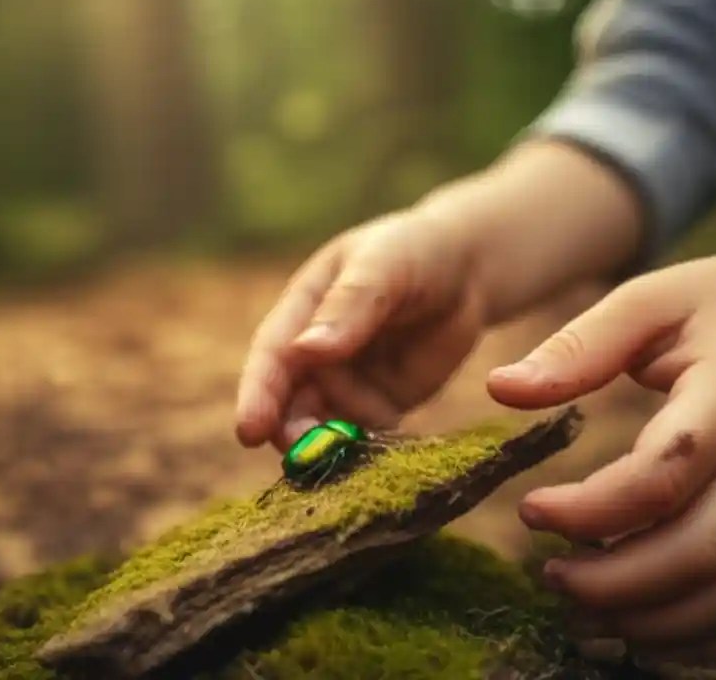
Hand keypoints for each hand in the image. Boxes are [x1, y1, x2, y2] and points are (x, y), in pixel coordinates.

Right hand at [236, 207, 485, 449]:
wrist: (466, 268)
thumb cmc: (413, 250)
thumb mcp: (382, 266)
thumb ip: (349, 306)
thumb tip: (305, 351)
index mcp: (300, 313)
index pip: (271, 358)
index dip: (258, 396)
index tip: (249, 431)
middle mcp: (314, 355)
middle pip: (290, 403)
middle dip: (290, 431)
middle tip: (301, 456)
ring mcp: (347, 384)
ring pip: (325, 427)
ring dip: (328, 448)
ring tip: (344, 460)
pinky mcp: (380, 407)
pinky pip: (367, 438)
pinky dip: (366, 455)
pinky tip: (378, 465)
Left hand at [489, 251, 715, 645]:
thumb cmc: (709, 306)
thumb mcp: (643, 302)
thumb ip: (576, 347)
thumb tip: (500, 389)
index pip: (667, 475)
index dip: (593, 509)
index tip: (530, 510)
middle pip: (700, 551)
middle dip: (615, 582)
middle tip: (548, 574)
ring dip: (652, 619)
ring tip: (579, 609)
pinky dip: (694, 626)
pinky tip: (631, 619)